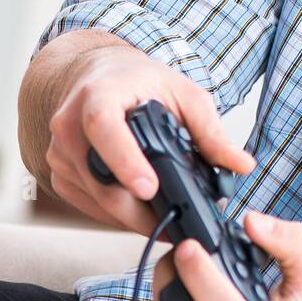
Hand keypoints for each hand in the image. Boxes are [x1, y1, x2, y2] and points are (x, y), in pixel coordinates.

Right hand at [43, 41, 255, 235]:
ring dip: (132, 217)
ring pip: (95, 200)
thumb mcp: (183, 94)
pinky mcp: (60, 175)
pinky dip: (117, 215)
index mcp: (99, 95)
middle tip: (179, 223)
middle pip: (100, 179)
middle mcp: (69, 125)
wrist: (97, 77)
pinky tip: (142, 212)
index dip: (125, 160)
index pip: (104, 127)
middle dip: (140, 210)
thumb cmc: (140, 82)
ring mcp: (59, 153)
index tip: (150, 187)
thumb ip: (211, 132)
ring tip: (168, 218)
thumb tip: (242, 165)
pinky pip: (89, 206)